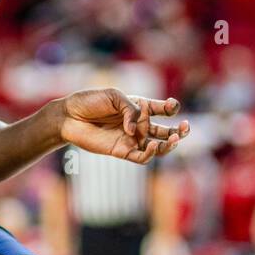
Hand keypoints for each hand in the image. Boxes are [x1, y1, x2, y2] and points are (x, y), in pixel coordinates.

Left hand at [58, 89, 187, 164]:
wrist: (69, 116)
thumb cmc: (90, 102)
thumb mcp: (113, 96)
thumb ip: (130, 109)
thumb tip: (135, 130)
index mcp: (139, 107)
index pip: (162, 109)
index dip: (170, 108)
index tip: (171, 106)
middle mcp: (138, 124)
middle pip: (165, 130)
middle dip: (179, 130)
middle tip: (185, 127)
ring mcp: (132, 139)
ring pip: (158, 146)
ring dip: (169, 144)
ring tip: (176, 139)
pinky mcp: (122, 151)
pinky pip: (141, 157)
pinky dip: (150, 153)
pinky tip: (152, 144)